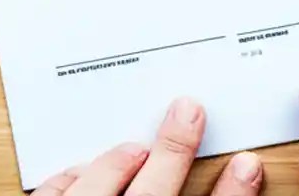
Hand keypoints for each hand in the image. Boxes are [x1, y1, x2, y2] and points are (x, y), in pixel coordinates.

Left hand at [36, 97, 263, 195]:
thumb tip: (231, 173)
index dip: (231, 192)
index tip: (247, 165)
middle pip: (154, 192)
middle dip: (174, 149)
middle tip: (188, 110)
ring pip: (97, 188)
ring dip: (116, 164)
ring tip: (131, 151)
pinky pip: (51, 195)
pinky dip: (68, 180)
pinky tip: (79, 172)